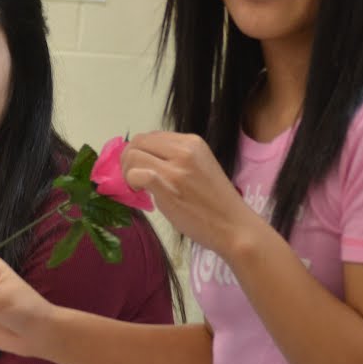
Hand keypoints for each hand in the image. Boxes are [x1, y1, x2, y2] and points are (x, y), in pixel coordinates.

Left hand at [120, 131, 261, 256]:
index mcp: (192, 142)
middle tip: (131, 178)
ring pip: (133, 156)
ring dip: (127, 172)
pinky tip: (139, 193)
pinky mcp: (168, 187)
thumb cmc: (216, 203)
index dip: (139, 151)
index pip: (151, 136)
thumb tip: (144, 159)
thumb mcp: (199, 167)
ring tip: (137, 188)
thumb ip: (175, 159)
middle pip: (138, 142)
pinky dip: (131, 182)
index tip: (140, 168)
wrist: (234, 227)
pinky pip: (138, 174)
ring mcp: (176, 168)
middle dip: (127, 159)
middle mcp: (184, 150)